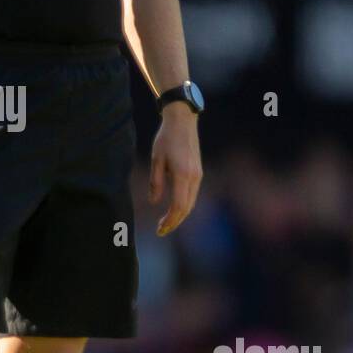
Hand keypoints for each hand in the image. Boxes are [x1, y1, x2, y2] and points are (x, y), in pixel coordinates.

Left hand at [148, 102, 202, 235]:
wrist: (183, 121)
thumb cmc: (166, 138)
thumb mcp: (156, 159)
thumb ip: (156, 182)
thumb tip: (154, 202)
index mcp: (182, 174)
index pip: (179, 205)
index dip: (170, 220)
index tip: (160, 229)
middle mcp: (194, 177)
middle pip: (187, 208)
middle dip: (174, 222)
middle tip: (161, 231)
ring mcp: (198, 175)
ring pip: (191, 203)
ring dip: (179, 215)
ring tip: (166, 223)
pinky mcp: (198, 172)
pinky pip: (192, 195)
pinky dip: (184, 206)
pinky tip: (174, 209)